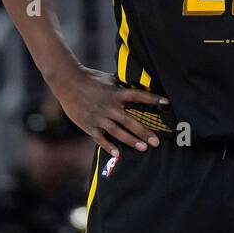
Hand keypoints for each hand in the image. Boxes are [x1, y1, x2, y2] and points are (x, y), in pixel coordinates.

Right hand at [53, 65, 167, 161]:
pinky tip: (118, 154)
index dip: (152, 99)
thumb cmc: (90, 78)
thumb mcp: (109, 79)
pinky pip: (99, 138)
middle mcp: (109, 106)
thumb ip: (123, 86)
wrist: (67, 81)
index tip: (166, 102)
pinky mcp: (88, 124)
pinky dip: (108, 146)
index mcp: (116, 93)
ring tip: (144, 148)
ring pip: (117, 132)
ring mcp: (98, 117)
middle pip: (130, 121)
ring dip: (131, 141)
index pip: (138, 96)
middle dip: (144, 132)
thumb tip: (139, 86)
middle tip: (156, 142)